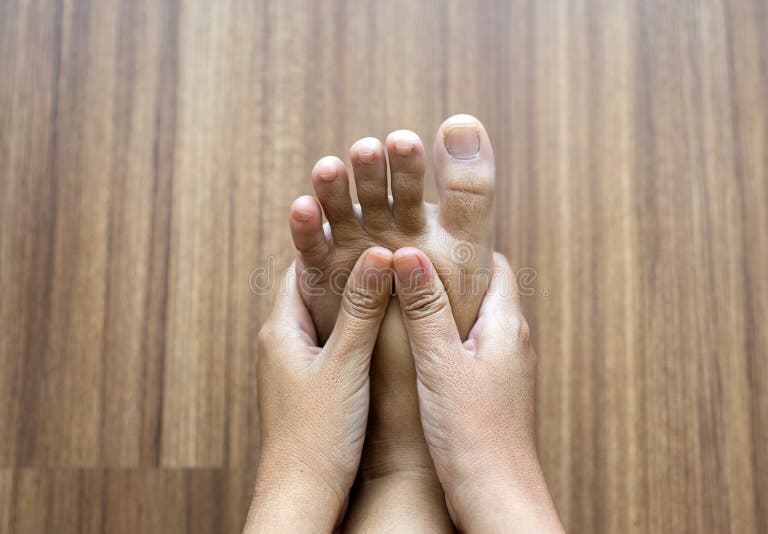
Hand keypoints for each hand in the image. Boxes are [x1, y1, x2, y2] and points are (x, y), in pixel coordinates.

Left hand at [244, 247, 392, 532]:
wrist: (303, 496)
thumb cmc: (318, 436)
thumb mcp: (345, 366)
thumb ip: (361, 311)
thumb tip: (378, 253)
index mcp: (281, 328)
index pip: (300, 264)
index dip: (329, 237)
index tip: (361, 217)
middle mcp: (282, 341)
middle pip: (313, 285)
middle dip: (345, 261)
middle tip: (382, 238)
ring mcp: (296, 364)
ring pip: (326, 313)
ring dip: (353, 293)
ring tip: (389, 272)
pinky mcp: (312, 385)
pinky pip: (334, 339)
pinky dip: (357, 324)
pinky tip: (386, 325)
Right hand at [393, 248, 563, 532]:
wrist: (497, 500)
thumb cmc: (475, 436)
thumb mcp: (441, 365)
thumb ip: (426, 309)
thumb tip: (409, 253)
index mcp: (505, 325)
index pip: (493, 263)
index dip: (460, 244)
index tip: (424, 234)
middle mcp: (510, 342)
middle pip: (481, 288)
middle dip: (445, 272)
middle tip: (402, 261)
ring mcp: (501, 369)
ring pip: (471, 320)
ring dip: (440, 307)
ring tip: (399, 298)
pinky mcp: (489, 393)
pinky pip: (465, 349)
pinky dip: (440, 338)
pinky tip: (409, 348)